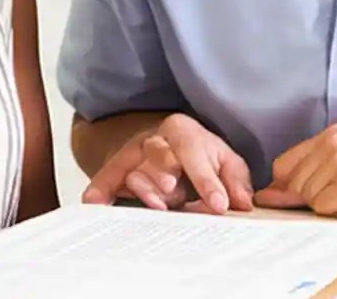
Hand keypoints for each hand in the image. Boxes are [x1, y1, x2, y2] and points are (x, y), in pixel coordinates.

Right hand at [83, 113, 253, 213]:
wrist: (169, 149)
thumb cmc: (201, 157)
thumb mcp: (226, 162)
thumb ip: (236, 181)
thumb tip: (242, 202)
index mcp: (182, 131)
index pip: (193, 150)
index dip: (207, 180)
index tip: (219, 205)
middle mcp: (155, 141)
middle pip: (157, 152)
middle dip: (165, 171)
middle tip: (174, 190)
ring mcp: (134, 158)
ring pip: (134, 169)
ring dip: (144, 189)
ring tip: (157, 206)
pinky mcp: (119, 174)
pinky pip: (108, 179)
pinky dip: (100, 190)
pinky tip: (93, 203)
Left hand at [254, 124, 336, 222]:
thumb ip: (316, 171)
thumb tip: (269, 194)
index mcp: (334, 134)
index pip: (285, 163)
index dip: (292, 185)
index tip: (314, 194)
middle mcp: (333, 143)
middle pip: (294, 184)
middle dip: (315, 197)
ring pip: (308, 198)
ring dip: (332, 205)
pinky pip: (324, 209)